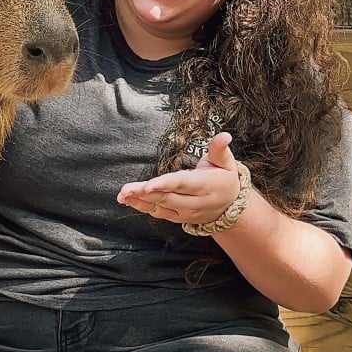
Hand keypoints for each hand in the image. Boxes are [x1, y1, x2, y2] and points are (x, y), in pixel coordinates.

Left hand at [117, 132, 240, 223]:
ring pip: (159, 206)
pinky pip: (158, 212)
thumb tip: (224, 135)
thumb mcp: (226, 163)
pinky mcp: (177, 217)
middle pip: (165, 197)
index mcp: (204, 186)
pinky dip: (142, 207)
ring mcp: (184, 212)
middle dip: (143, 193)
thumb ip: (220, 149)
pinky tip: (128, 200)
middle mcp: (193, 202)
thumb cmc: (224, 179)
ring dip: (138, 201)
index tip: (148, 185)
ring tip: (122, 195)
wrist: (230, 208)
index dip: (163, 185)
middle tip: (125, 189)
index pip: (181, 184)